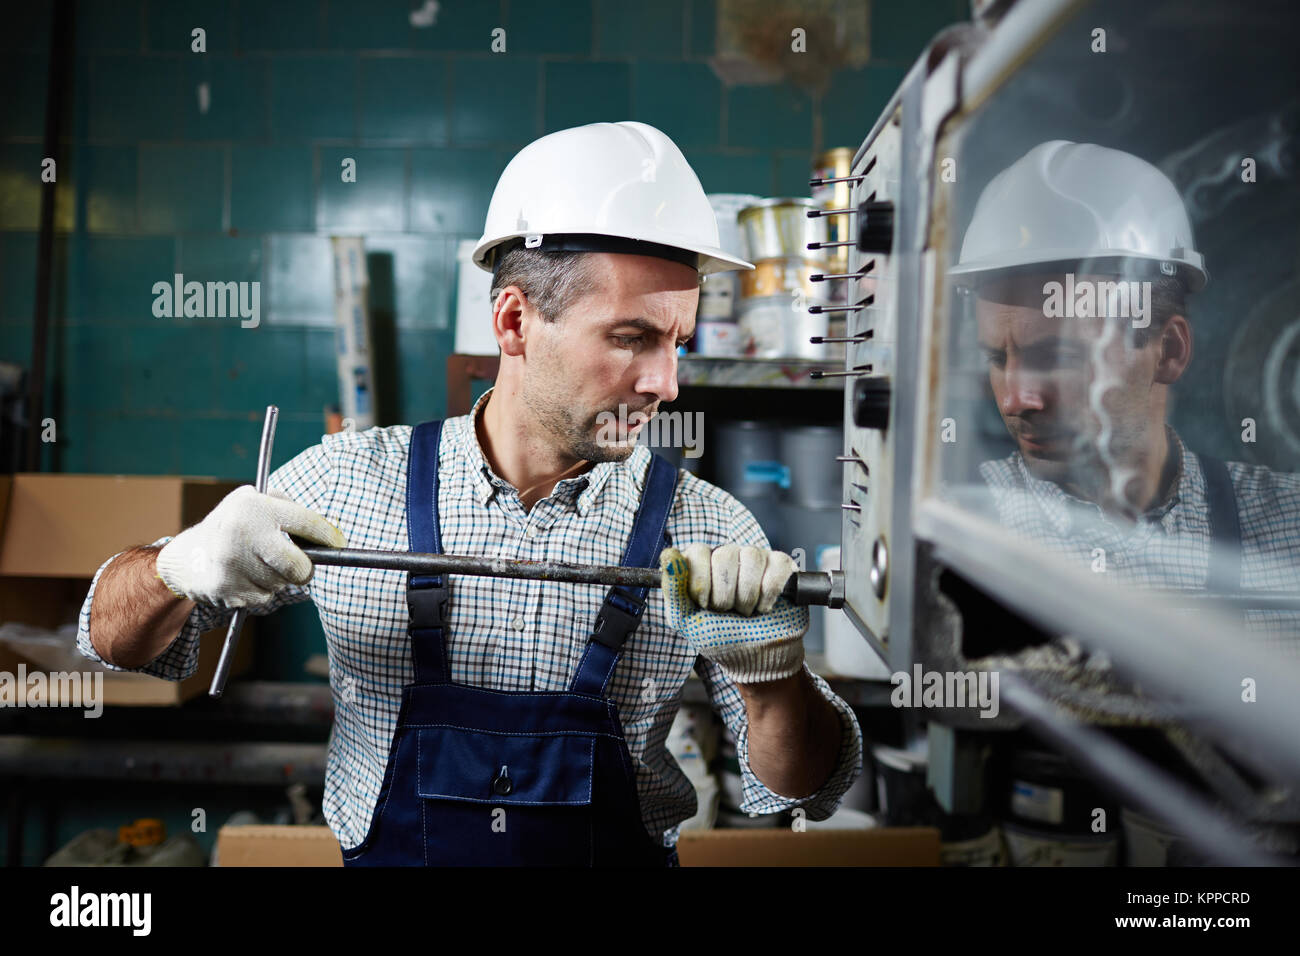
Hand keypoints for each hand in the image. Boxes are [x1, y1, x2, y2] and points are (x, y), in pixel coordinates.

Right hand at [155, 485, 346, 608]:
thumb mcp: (253, 501)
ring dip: (278, 580)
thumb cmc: (232, 526)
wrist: (186, 558)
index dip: (330, 537)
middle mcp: (243, 533)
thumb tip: (327, 531)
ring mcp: (233, 563)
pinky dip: (261, 591)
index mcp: (254, 507)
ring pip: (281, 584)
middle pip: (299, 566)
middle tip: (301, 567)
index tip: (339, 544)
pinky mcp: (227, 588)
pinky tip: (244, 578)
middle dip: (305, 570)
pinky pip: (264, 598)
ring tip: (257, 565)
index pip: (308, 524)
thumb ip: (286, 505)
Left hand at [658, 543, 807, 683]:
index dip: (700, 582)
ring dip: (747, 596)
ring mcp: (756, 558)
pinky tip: (765, 608)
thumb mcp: (686, 619)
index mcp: (702, 563)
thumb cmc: (719, 636)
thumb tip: (669, 554)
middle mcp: (728, 555)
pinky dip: (769, 595)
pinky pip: (776, 568)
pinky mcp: (782, 567)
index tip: (704, 605)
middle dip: (724, 595)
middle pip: (725, 555)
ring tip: (746, 611)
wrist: (754, 658)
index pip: (698, 552)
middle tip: (727, 612)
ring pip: (751, 557)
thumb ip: (673, 588)